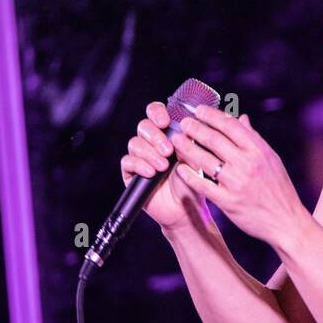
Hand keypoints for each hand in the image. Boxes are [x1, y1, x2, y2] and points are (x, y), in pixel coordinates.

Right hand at [120, 101, 208, 230]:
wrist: (184, 210)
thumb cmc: (191, 184)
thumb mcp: (194, 162)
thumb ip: (190, 144)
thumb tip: (186, 129)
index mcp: (167, 134)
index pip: (156, 113)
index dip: (157, 112)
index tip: (165, 121)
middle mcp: (151, 142)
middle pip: (143, 126)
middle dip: (155, 136)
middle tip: (168, 150)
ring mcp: (140, 156)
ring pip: (135, 143)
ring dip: (150, 153)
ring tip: (163, 167)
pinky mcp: (130, 172)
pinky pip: (128, 161)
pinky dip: (139, 165)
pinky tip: (151, 172)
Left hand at [172, 106, 307, 246]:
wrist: (286, 222)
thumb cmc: (279, 189)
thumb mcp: (272, 160)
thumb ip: (254, 138)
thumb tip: (241, 118)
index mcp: (259, 151)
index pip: (231, 126)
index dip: (212, 116)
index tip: (199, 110)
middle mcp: (248, 164)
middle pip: (214, 140)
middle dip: (195, 128)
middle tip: (183, 123)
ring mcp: (237, 183)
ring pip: (205, 160)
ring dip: (187, 148)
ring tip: (176, 140)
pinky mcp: (228, 202)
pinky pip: (203, 185)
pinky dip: (189, 175)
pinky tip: (180, 168)